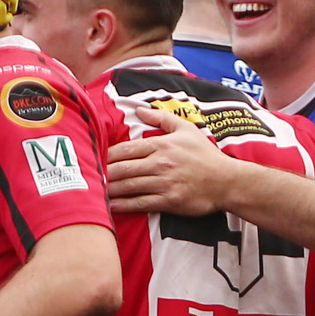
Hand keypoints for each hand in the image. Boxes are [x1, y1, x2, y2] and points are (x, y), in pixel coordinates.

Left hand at [105, 114, 238, 215]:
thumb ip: (161, 117)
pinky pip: (141, 203)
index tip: (94, 159)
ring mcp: (165, 182)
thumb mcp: (186, 129)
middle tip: (87, 178)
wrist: (227, 181)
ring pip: (129, 186)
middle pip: (123, 168)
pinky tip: (111, 206)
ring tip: (94, 192)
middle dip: (103, 174)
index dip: (106, 155)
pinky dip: (124, 205)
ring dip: (110, 190)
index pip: (126, 149)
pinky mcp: (170, 200)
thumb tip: (139, 109)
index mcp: (161, 145)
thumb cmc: (206, 155)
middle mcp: (161, 163)